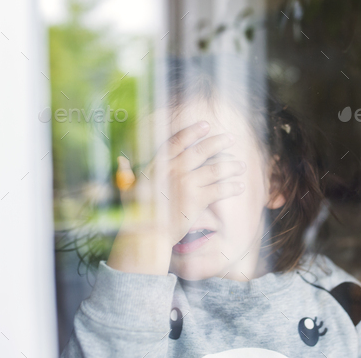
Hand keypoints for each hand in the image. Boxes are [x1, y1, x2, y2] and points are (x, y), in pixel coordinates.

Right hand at [107, 121, 246, 273]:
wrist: (145, 236)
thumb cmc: (135, 214)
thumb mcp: (127, 189)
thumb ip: (127, 172)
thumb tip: (120, 160)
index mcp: (158, 165)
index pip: (178, 142)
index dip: (193, 131)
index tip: (206, 125)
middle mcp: (173, 171)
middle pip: (201, 151)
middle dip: (218, 142)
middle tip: (230, 138)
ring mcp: (186, 184)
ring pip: (214, 169)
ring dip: (230, 166)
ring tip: (241, 165)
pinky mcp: (196, 200)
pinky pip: (219, 189)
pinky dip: (232, 187)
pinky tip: (240, 186)